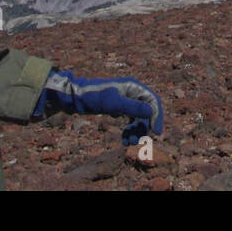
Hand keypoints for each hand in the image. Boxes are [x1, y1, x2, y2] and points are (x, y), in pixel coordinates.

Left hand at [34, 70, 163, 144]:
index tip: (156, 133)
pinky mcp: (118, 108)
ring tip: (129, 143)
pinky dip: (129, 130)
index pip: (153, 101)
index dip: (156, 117)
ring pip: (138, 118)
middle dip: (143, 128)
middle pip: (147, 112)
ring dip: (136, 131)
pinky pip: (130, 120)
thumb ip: (133, 107)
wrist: (75, 97)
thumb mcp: (114, 103)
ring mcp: (125, 100)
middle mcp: (132, 92)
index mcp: (134, 87)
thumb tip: (152, 111)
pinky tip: (124, 139)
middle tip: (137, 142)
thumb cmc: (94, 97)